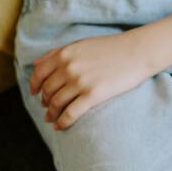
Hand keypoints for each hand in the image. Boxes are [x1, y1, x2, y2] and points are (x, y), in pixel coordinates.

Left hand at [30, 32, 153, 129]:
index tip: (34, 94)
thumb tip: (35, 64)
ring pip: (56, 103)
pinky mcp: (93, 95)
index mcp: (65, 53)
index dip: (34, 86)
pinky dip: (62, 121)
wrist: (137, 52)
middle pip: (47, 90)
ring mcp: (80, 82)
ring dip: (51, 113)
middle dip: (44, 101)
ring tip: (52, 119)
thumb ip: (57, 53)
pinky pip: (71, 113)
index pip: (39, 74)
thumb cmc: (111, 47)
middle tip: (47, 107)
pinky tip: (60, 126)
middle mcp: (69, 67)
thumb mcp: (81, 44)